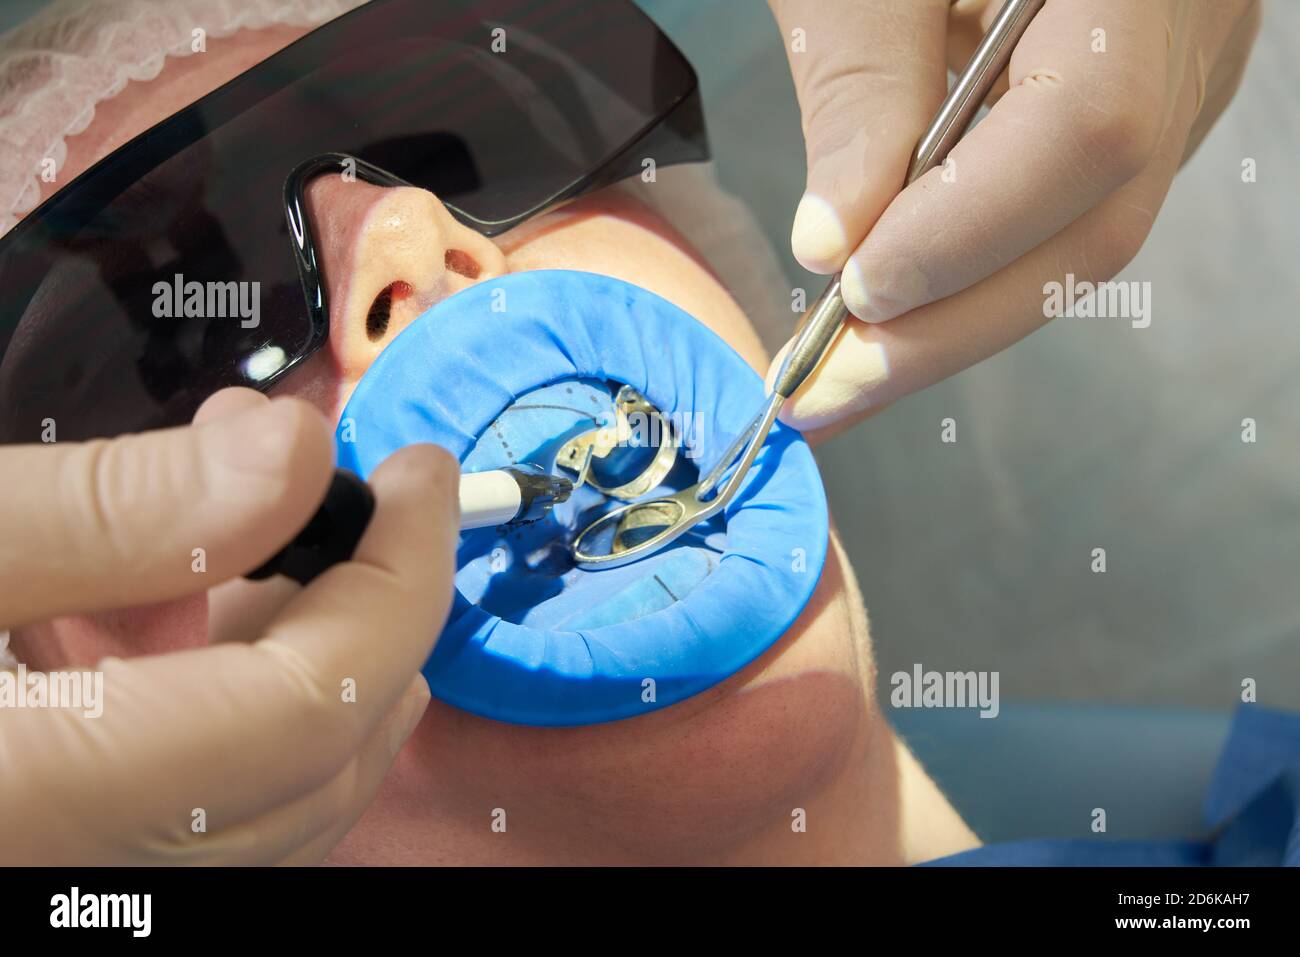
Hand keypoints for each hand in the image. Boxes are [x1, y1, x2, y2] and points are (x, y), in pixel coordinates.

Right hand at [0, 388, 458, 864]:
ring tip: (239, 540)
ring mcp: (81, 886)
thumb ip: (114, 512)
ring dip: (303, 662)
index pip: (317, 706)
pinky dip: (230, 714)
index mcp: (46, 804)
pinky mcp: (71, 864)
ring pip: (274, 805)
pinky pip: (204, 818)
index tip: (422, 477)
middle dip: (364, 614)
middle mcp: (82, 880)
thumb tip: (296, 453)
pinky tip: (168, 625)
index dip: (400, 579)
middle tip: (330, 496)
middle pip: (317, 767)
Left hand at [768, 0, 1259, 434]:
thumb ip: (861, 82)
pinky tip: (899, 312)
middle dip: (949, 328)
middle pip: (1094, 222)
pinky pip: (1069, 211)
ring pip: (1084, 237)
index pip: (1087, 127)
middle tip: (826, 395)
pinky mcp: (1143, 99)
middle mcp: (1191, 26)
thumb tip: (835, 242)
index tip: (853, 292)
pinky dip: (977, 272)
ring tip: (844, 378)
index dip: (967, 229)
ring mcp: (1181, 70)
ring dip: (955, 322)